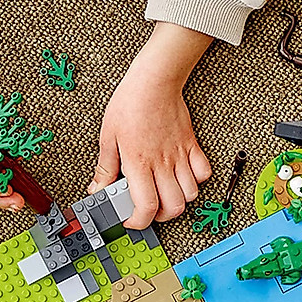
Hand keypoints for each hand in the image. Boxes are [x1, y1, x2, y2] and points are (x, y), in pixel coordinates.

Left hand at [91, 23, 213, 226]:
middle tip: (148, 208)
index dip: (138, 221)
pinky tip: (182, 175)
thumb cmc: (130, 104)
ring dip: (179, 201)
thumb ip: (105, 168)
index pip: (146, 206)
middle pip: (173, 207)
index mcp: (139, 163)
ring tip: (165, 193)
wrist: (155, 80)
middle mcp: (163, 163)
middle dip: (160, 216)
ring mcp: (180, 155)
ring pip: (190, 194)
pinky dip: (196, 180)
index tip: (130, 219)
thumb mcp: (108, 136)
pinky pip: (204, 172)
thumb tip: (97, 189)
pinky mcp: (191, 145)